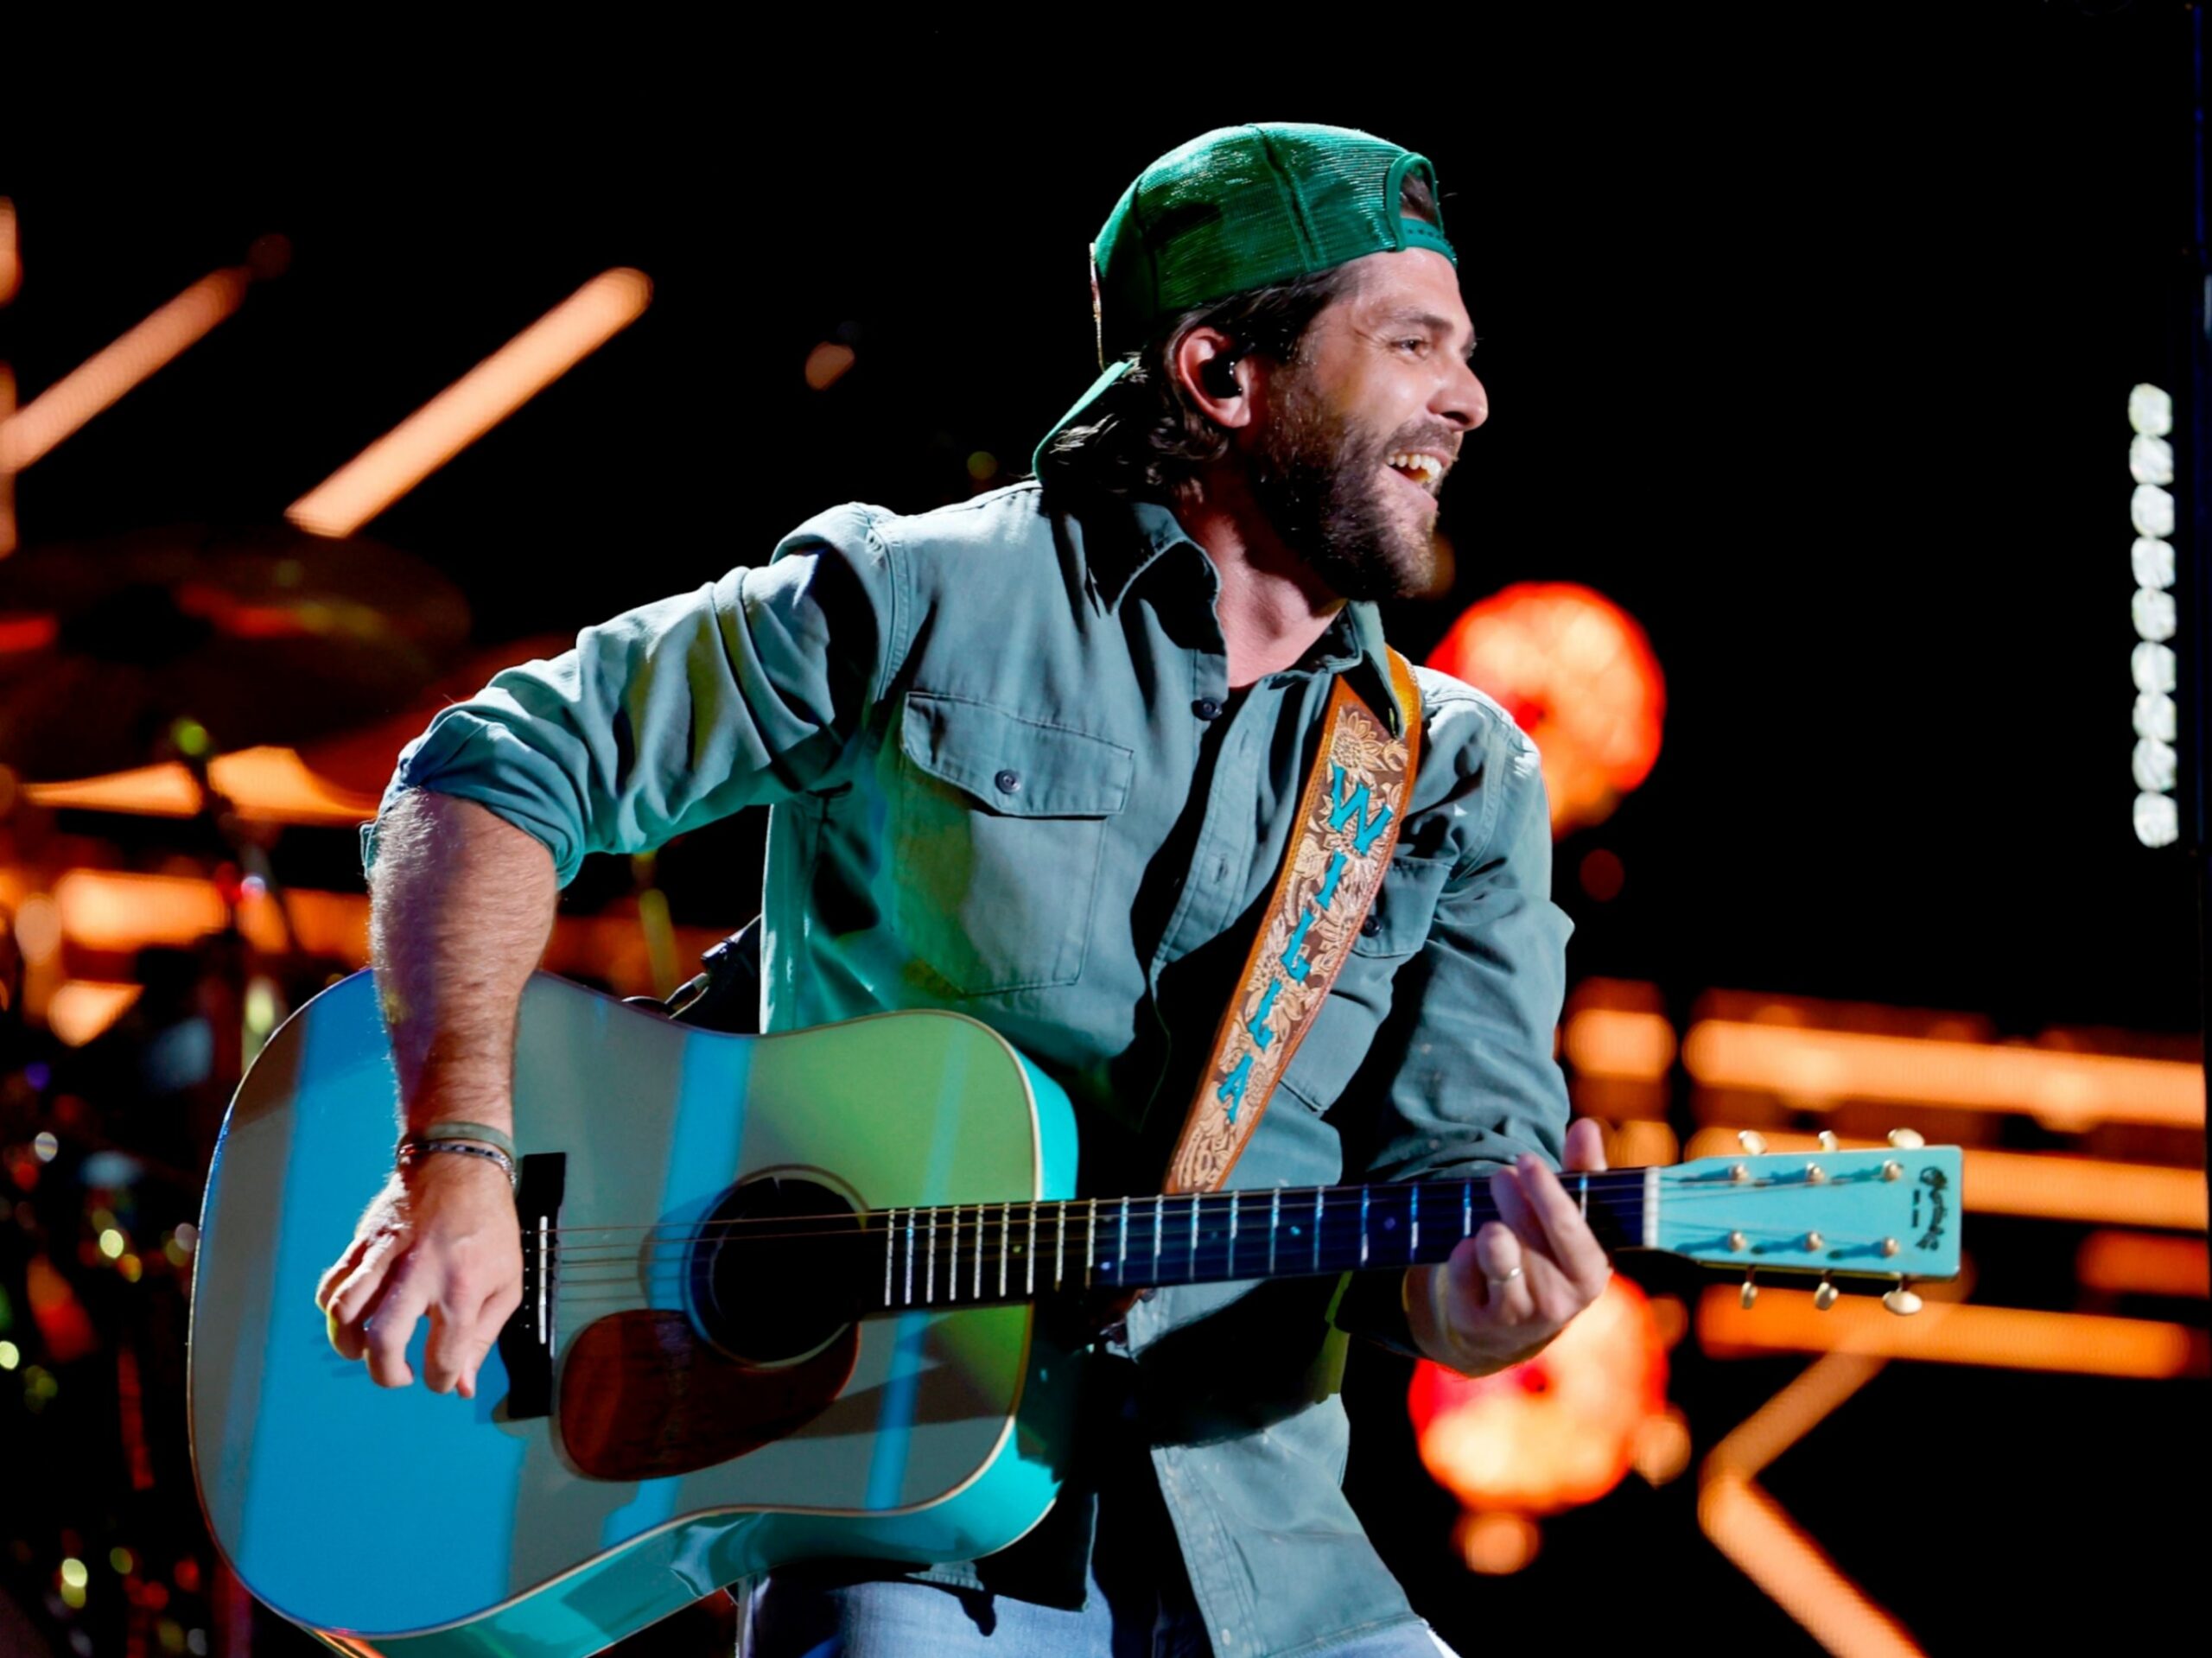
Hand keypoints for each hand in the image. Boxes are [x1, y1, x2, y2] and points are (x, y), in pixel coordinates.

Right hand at [314, 1149, 522, 1397]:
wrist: (460, 1162)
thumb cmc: (489, 1225)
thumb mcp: (507, 1281)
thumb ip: (484, 1336)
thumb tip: (461, 1385)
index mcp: (463, 1286)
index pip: (443, 1358)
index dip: (441, 1381)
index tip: (441, 1378)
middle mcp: (421, 1273)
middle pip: (384, 1340)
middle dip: (386, 1373)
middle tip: (397, 1374)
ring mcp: (386, 1256)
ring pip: (344, 1312)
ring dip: (348, 1344)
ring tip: (365, 1350)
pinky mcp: (363, 1243)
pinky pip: (331, 1285)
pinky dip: (332, 1311)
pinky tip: (351, 1317)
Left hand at [1403, 1119, 1611, 1376]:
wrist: (1515, 1323)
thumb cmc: (1551, 1255)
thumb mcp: (1575, 1221)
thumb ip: (1583, 1173)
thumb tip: (1586, 1126)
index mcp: (1590, 1274)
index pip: (1570, 1229)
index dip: (1547, 1192)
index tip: (1527, 1159)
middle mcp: (1559, 1301)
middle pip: (1527, 1233)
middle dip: (1510, 1197)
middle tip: (1502, 1176)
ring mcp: (1517, 1315)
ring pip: (1496, 1255)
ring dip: (1489, 1228)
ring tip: (1492, 1221)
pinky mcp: (1478, 1320)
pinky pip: (1462, 1272)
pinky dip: (1461, 1250)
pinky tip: (1469, 1244)